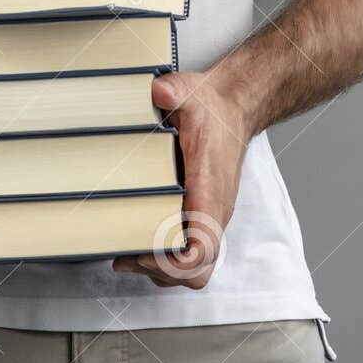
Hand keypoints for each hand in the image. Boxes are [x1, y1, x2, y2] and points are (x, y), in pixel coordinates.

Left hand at [112, 68, 253, 289]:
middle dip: (160, 271)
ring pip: (194, 270)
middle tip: (127, 255)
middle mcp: (214, 211)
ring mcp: (209, 216)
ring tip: (128, 254)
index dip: (174, 260)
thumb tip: (159, 92)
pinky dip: (166, 259)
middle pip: (197, 271)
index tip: (142, 250)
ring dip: (162, 270)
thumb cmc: (213, 108)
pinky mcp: (202, 215)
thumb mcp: (190, 91)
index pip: (203, 246)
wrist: (235, 108)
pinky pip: (190, 254)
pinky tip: (138, 242)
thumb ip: (174, 91)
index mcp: (210, 190)